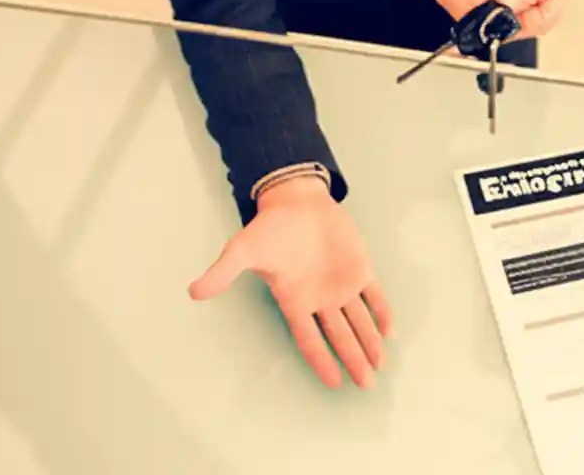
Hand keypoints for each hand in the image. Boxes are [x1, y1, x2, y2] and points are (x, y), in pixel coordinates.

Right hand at [188, 177, 392, 388]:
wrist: (296, 200)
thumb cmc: (270, 228)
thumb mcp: (243, 249)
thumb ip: (223, 272)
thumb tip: (193, 292)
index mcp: (295, 300)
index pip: (309, 339)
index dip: (322, 360)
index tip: (334, 383)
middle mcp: (320, 298)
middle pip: (340, 336)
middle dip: (354, 359)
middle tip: (367, 384)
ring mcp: (341, 284)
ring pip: (359, 320)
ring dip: (370, 342)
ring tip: (380, 365)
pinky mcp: (359, 267)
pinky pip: (373, 294)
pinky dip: (382, 311)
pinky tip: (390, 330)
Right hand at [435, 0, 583, 38]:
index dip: (461, 3)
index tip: (485, 12)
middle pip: (468, 9)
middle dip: (497, 17)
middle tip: (518, 18)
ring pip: (495, 22)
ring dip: (524, 22)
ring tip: (548, 4)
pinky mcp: (517, 1)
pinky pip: (518, 26)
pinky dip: (538, 21)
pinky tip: (554, 2)